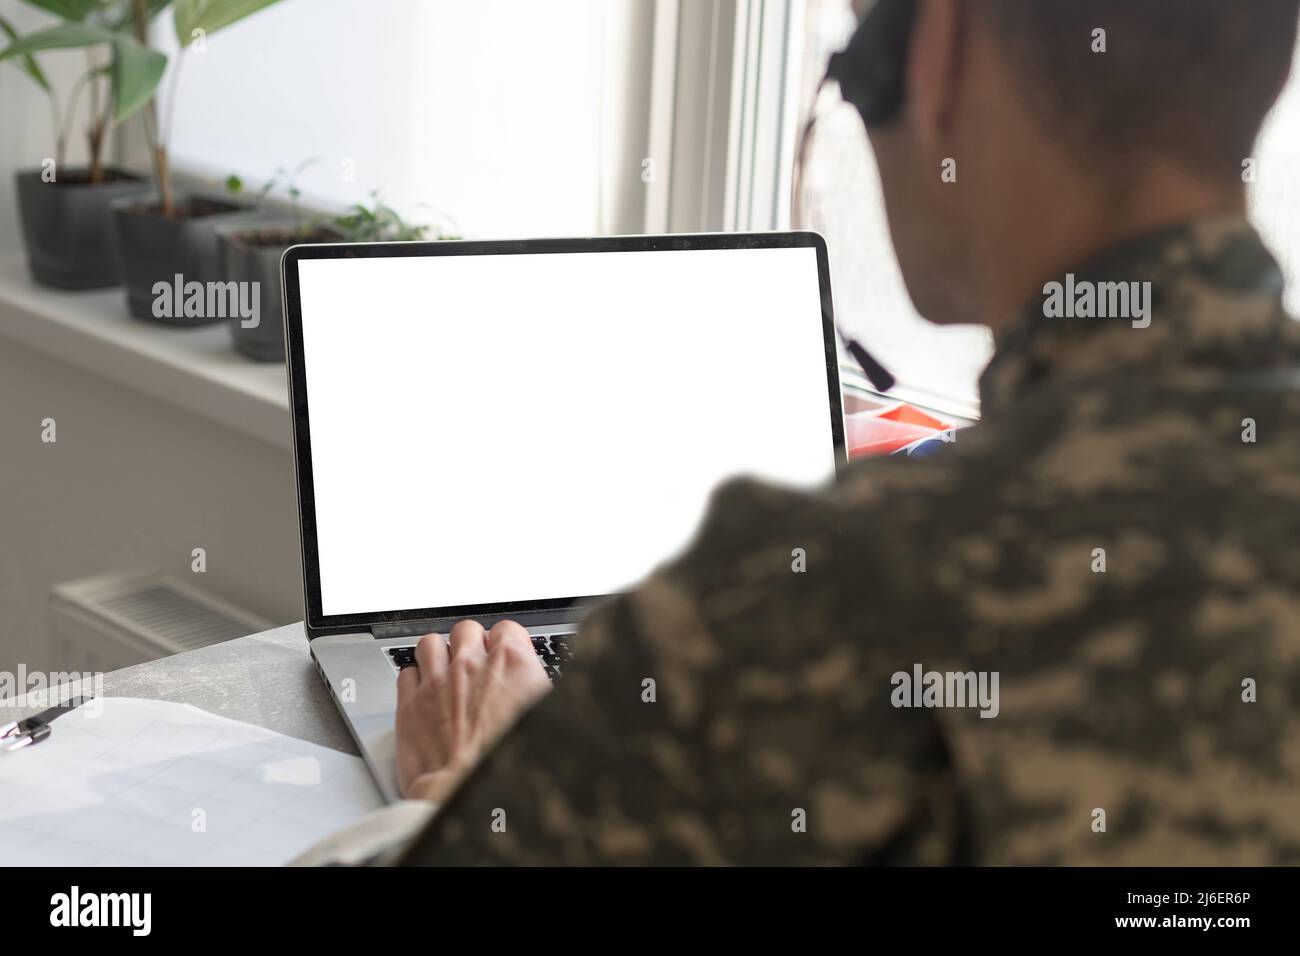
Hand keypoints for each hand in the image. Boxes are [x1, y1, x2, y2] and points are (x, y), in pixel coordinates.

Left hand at [395, 619, 551, 802]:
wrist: (466, 794)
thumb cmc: (506, 764)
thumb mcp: (544, 717)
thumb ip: (536, 691)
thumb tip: (540, 688)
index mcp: (512, 664)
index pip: (507, 628)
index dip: (506, 642)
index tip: (505, 654)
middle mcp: (473, 666)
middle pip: (467, 630)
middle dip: (470, 644)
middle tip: (475, 664)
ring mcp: (438, 682)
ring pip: (431, 643)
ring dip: (439, 654)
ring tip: (445, 671)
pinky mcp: (410, 703)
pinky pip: (406, 673)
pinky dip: (414, 680)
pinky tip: (424, 693)